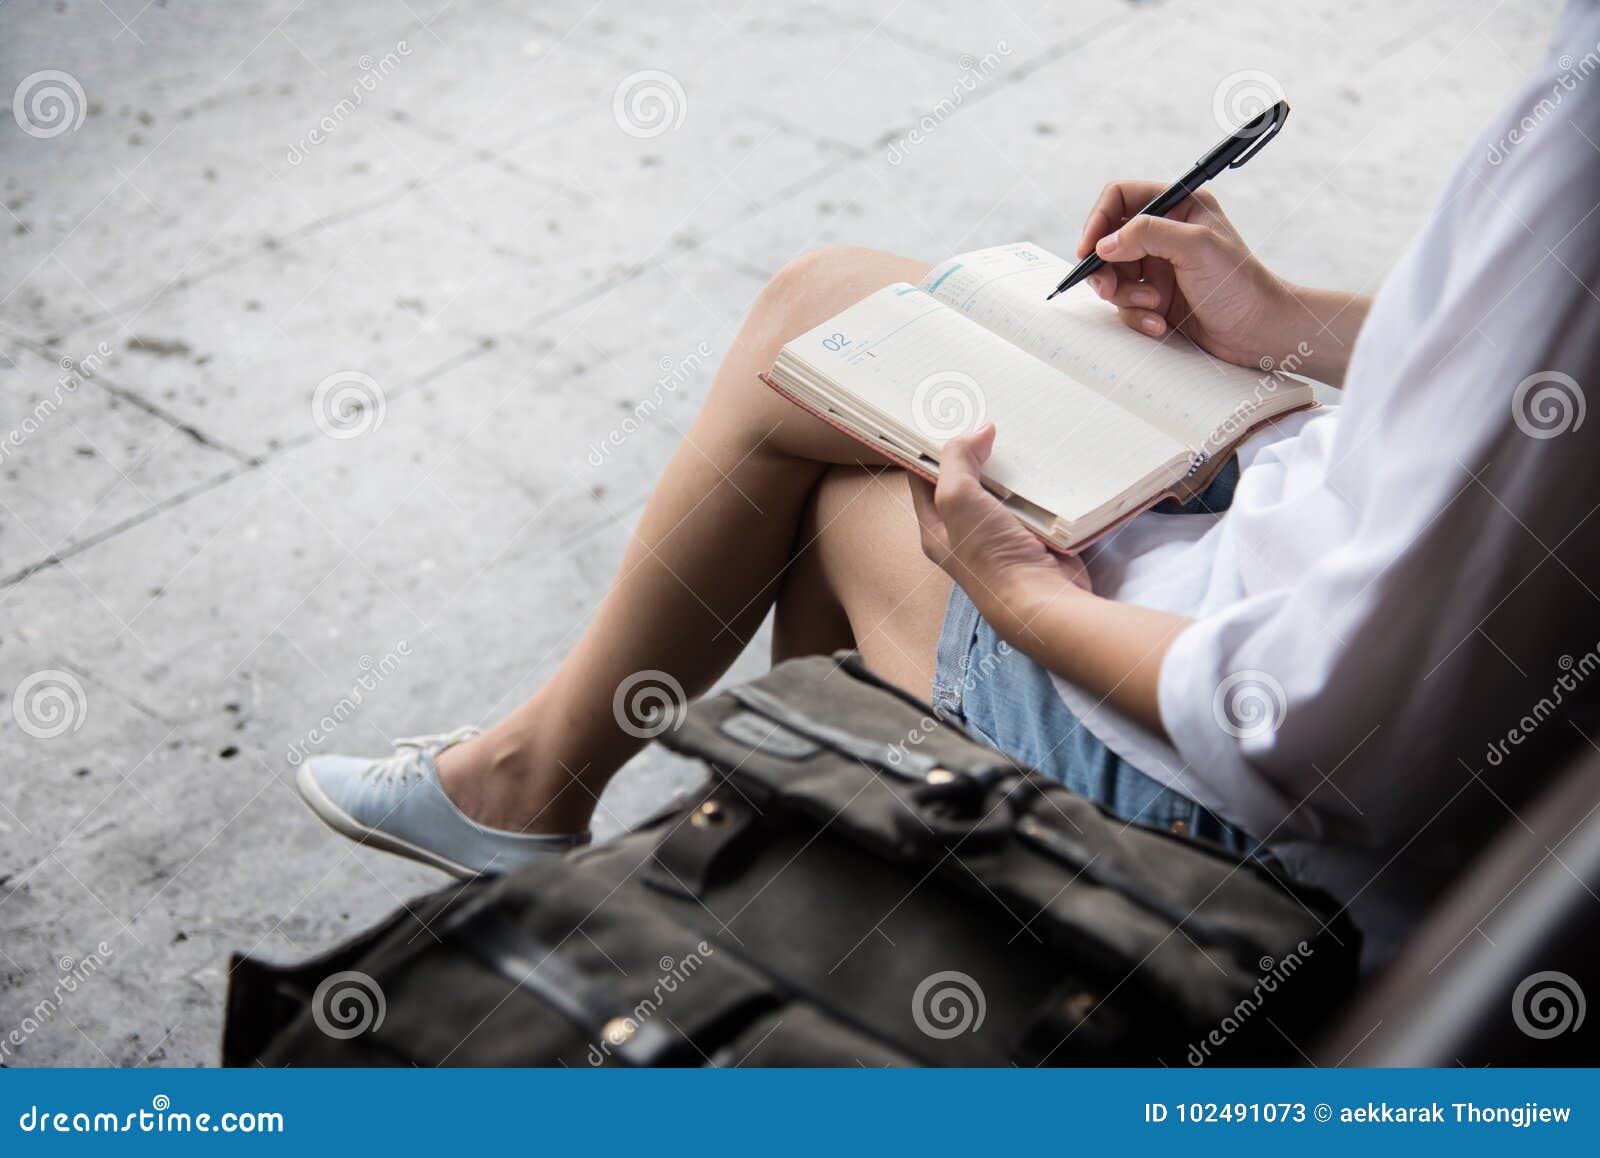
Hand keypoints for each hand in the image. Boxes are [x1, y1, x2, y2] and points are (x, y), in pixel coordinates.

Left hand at [909, 424, 1088, 641]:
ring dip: (1007, 464)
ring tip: (1014, 427)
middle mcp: (964, 532)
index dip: (929, 446)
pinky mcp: (1033, 535)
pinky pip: (1032, 499)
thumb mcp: (957, 499)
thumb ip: (957, 460)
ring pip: (1000, 487)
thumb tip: (978, 431)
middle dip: (973, 450)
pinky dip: (1035, 480)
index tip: (941, 413)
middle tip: (983, 412)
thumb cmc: (991, 556)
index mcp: (935, 527)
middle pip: (964, 480)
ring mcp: (1001, 534)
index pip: (923, 478)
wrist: (1043, 601)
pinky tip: (1042, 457)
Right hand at [1076, 181, 1298, 371]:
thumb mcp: (1196, 247)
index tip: (1089, 250)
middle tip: (1108, 290)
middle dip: (1105, 268)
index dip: (1098, 221)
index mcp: (1179, 205)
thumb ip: (1148, 234)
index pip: (1120, 198)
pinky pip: (1126, 303)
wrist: (1257, 331)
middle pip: (1108, 240)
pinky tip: (1159, 323)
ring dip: (1125, 296)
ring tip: (1153, 307)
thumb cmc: (1240, 284)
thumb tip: (1104, 244)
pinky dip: (1136, 315)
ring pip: (1113, 275)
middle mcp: (1165, 233)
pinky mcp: (1155, 297)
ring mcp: (1158, 266)